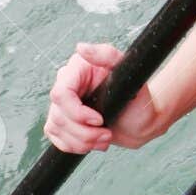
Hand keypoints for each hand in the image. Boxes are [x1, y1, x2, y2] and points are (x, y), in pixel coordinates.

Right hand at [44, 42, 165, 153]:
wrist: (139, 120)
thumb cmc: (138, 97)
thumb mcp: (130, 73)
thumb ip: (108, 55)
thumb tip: (81, 48)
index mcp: (79, 69)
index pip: (60, 94)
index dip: (76, 113)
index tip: (99, 120)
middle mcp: (66, 84)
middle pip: (58, 116)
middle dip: (84, 133)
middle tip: (108, 135)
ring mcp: (62, 103)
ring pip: (56, 128)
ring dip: (82, 142)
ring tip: (105, 139)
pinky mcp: (62, 120)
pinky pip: (56, 137)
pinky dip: (74, 146)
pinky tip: (93, 143)